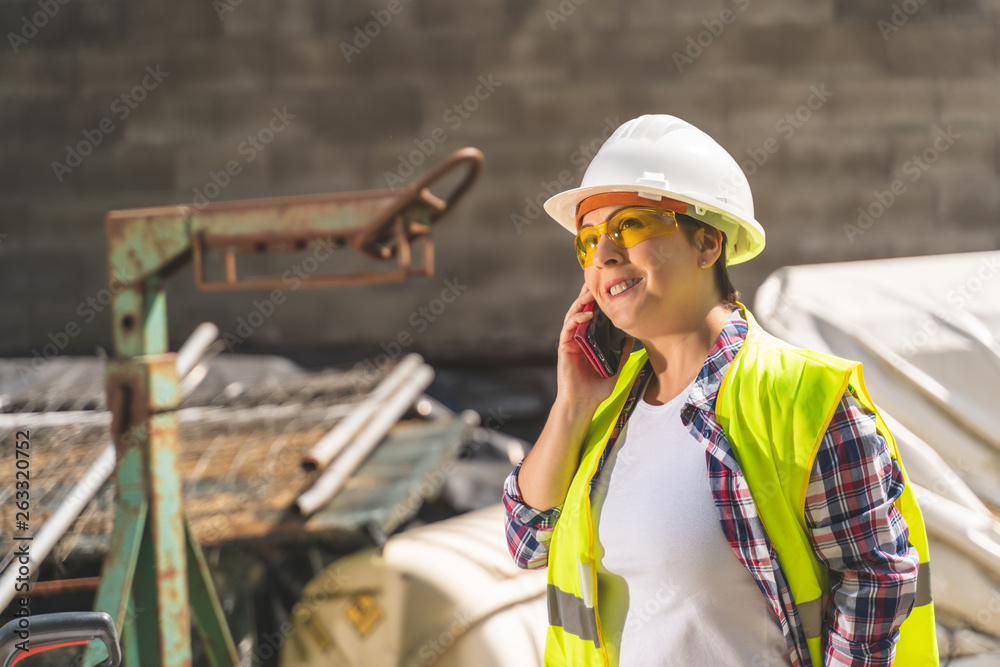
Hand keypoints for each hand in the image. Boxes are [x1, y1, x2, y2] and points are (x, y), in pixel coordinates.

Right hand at [554, 283, 635, 414]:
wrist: (582, 403)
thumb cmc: (596, 388)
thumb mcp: (614, 368)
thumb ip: (621, 354)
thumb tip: (631, 339)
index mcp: (589, 341)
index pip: (591, 316)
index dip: (596, 301)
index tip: (604, 287)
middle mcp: (578, 338)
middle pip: (580, 311)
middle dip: (586, 295)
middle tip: (595, 280)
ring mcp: (570, 342)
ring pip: (572, 315)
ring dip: (580, 303)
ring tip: (590, 292)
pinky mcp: (564, 347)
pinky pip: (568, 328)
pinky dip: (576, 318)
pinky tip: (587, 313)